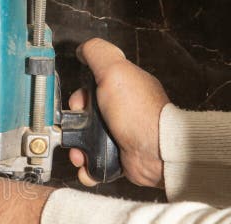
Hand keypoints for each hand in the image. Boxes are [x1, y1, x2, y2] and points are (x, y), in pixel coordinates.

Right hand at [70, 38, 169, 187]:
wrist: (156, 151)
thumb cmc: (138, 112)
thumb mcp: (115, 71)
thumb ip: (98, 54)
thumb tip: (84, 48)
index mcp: (122, 89)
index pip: (90, 91)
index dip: (78, 98)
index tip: (78, 105)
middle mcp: (121, 112)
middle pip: (84, 118)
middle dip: (74, 127)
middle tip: (77, 131)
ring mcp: (120, 136)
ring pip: (86, 142)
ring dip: (78, 150)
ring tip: (81, 156)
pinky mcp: (119, 158)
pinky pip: (95, 164)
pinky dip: (89, 168)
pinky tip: (89, 167)